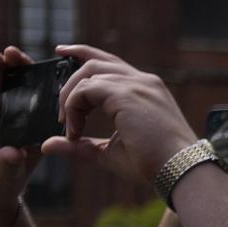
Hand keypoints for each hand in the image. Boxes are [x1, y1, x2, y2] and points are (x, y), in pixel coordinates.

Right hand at [0, 49, 36, 226]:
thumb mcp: (4, 177)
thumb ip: (9, 165)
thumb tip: (14, 154)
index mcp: (36, 128)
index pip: (46, 102)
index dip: (47, 84)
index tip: (47, 70)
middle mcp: (19, 115)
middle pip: (24, 85)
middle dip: (22, 68)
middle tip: (17, 54)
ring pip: (1, 83)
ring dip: (1, 68)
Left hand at [45, 43, 198, 191]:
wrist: (179, 170)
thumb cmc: (153, 164)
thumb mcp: (109, 152)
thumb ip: (80, 145)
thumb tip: (47, 145)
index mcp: (146, 90)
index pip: (110, 64)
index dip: (84, 56)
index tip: (63, 58)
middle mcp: (143, 81)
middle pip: (96, 61)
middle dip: (69, 71)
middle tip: (57, 103)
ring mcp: (136, 85)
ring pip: (88, 73)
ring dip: (70, 97)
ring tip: (67, 122)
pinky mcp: (127, 94)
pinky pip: (86, 89)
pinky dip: (74, 106)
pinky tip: (74, 127)